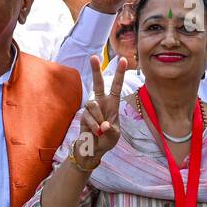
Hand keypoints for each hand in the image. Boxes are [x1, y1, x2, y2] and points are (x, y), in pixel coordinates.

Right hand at [71, 55, 124, 169]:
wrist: (92, 150)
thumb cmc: (107, 141)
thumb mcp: (115, 136)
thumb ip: (111, 130)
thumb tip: (104, 124)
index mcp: (113, 104)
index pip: (116, 86)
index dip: (119, 74)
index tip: (123, 60)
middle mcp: (101, 103)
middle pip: (98, 84)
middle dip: (95, 70)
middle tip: (93, 56)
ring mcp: (91, 109)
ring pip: (93, 104)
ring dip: (98, 118)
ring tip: (101, 129)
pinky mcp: (83, 115)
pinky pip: (88, 117)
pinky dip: (94, 127)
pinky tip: (95, 133)